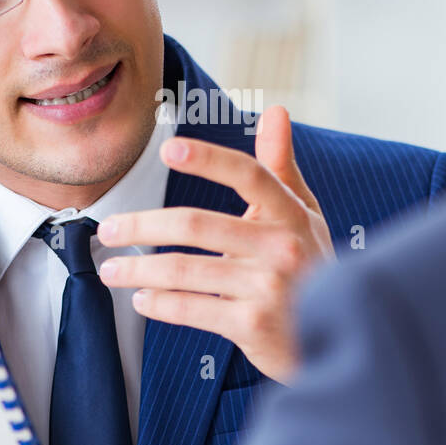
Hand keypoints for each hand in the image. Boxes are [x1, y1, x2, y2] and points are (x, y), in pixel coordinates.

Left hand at [97, 105, 334, 383]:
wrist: (338, 334)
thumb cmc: (308, 263)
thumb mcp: (302, 213)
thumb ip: (281, 164)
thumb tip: (275, 110)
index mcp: (292, 213)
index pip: (249, 175)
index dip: (209, 159)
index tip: (170, 149)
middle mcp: (282, 248)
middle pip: (197, 224)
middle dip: (142, 225)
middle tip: (107, 228)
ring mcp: (268, 288)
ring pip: (184, 270)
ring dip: (138, 270)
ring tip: (110, 269)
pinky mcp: (254, 326)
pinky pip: (192, 308)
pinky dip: (159, 304)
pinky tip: (142, 299)